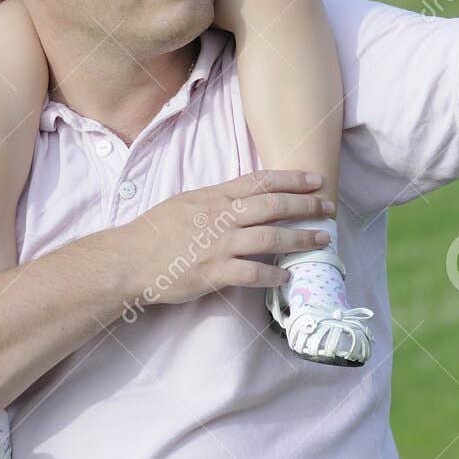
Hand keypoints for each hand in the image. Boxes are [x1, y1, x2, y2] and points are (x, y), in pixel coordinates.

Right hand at [127, 170, 334, 304]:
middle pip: (274, 206)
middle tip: (329, 208)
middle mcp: (222, 217)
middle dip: (306, 206)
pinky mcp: (213, 273)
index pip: (261, 181)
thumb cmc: (155, 230)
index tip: (316, 180)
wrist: (129, 259)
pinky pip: (252, 274)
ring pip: (270, 238)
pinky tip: (288, 278)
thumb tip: (244, 197)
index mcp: (216, 197)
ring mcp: (219, 245)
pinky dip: (273, 276)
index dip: (292, 180)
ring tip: (322, 241)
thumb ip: (217, 199)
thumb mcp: (187, 202)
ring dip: (300, 239)